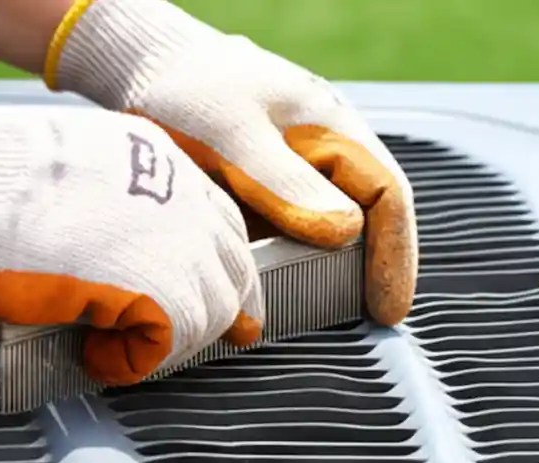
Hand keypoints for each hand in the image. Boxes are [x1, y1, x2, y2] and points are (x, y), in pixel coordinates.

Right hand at [0, 72, 262, 386]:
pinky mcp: (160, 289)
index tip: (226, 293)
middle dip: (221, 312)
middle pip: (233, 269)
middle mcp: (181, 195)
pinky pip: (170, 343)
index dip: (218, 264)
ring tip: (117, 350)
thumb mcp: (69, 176)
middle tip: (210, 341)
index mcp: (156, 159)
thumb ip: (106, 212)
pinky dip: (134, 363)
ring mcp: (179, 241)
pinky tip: (97, 358)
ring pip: (210, 312)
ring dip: (168, 342)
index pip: (219, 220)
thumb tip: (106, 262)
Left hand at [45, 0, 417, 325]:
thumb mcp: (235, 137)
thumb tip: (345, 233)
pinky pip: (289, 230)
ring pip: (330, 227)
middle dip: (373, 268)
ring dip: (333, 269)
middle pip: (368, 215)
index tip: (387, 307)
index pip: (388, 196)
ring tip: (329, 314)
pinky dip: (291, 261)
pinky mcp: (262, 188)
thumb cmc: (189, 89)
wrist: (144, 66)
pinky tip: (277, 293)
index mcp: (334, 129)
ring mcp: (295, 170)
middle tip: (371, 320)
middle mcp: (325, 150)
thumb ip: (286, 184)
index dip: (395, 255)